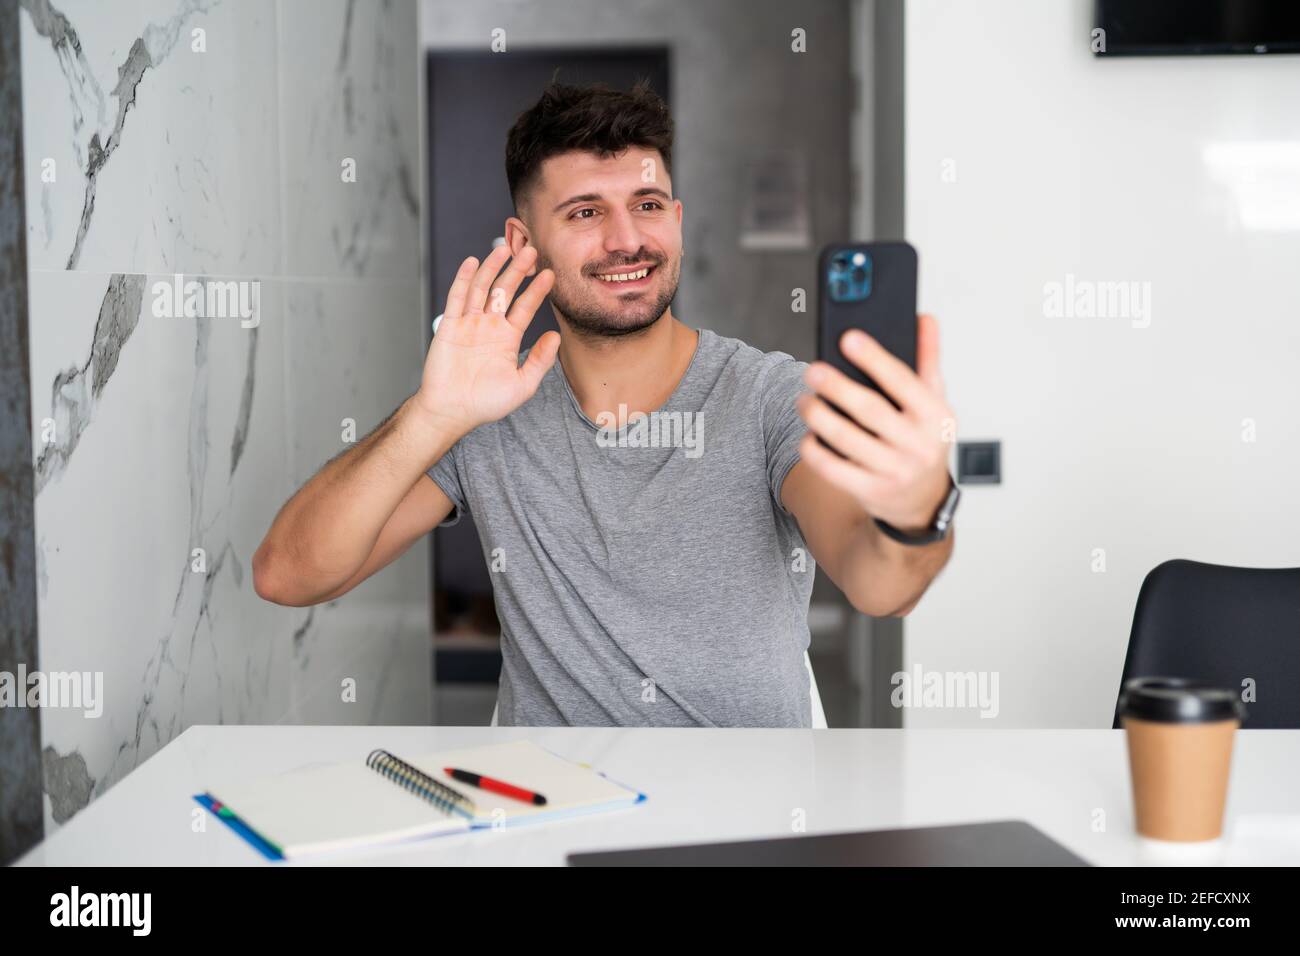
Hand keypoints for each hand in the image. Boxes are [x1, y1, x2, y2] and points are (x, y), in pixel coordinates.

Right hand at [414, 244, 559, 434]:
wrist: (452, 410)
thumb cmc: (486, 403)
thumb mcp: (522, 384)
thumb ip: (540, 360)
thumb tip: (556, 336)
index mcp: (507, 338)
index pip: (525, 307)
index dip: (537, 291)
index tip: (550, 274)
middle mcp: (489, 326)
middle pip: (505, 290)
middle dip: (517, 270)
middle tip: (531, 251)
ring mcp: (469, 323)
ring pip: (482, 288)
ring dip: (492, 268)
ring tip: (505, 248)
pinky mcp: (449, 325)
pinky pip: (457, 297)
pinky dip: (464, 279)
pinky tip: (472, 262)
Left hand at [796, 313, 954, 534]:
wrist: (922, 500)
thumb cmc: (924, 441)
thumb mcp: (935, 402)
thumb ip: (928, 360)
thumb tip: (925, 319)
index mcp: (935, 417)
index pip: (903, 381)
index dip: (874, 359)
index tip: (849, 338)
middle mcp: (917, 445)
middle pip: (870, 410)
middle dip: (837, 387)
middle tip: (812, 370)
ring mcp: (894, 471)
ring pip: (847, 439)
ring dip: (819, 417)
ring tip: (804, 399)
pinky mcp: (871, 491)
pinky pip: (834, 469)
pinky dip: (815, 450)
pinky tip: (806, 435)